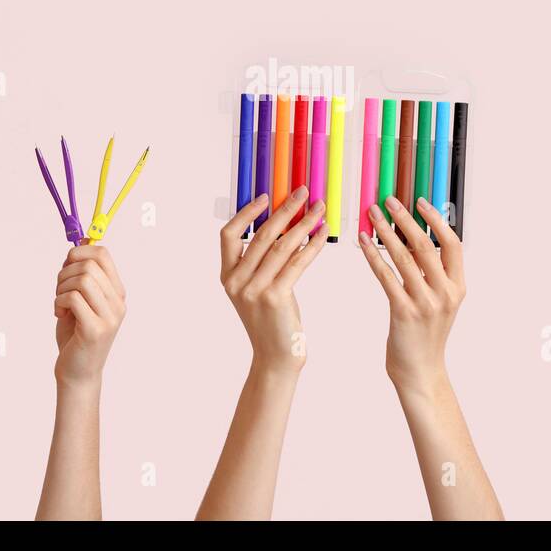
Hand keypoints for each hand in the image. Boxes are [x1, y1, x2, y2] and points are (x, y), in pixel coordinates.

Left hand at [53, 245, 126, 387]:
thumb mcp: (79, 301)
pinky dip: (59, 303)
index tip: (66, 265)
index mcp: (116, 293)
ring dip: (61, 289)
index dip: (80, 251)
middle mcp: (117, 303)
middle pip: (89, 264)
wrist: (78, 373)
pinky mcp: (96, 330)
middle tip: (59, 291)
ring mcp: (109, 317)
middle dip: (65, 273)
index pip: (103, 254)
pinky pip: (73, 299)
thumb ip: (80, 275)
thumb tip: (78, 245)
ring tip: (59, 304)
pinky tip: (60, 315)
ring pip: (82, 279)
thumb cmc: (76, 335)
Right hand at [219, 186, 326, 373]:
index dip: (246, 213)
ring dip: (304, 223)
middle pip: (261, 235)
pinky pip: (297, 262)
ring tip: (319, 209)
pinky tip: (323, 234)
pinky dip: (312, 245)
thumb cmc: (271, 321)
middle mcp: (237, 282)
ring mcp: (254, 290)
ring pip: (282, 246)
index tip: (265, 197)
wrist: (277, 357)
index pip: (228, 235)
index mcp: (227, 276)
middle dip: (285, 210)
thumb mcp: (257, 289)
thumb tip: (284, 227)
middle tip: (302, 193)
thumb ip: (262, 263)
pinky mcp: (275, 297)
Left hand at [359, 196, 464, 392]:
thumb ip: (433, 275)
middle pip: (425, 246)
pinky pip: (386, 276)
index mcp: (458, 288)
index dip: (437, 220)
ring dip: (386, 232)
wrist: (421, 371)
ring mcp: (425, 303)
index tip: (420, 202)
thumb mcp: (440, 303)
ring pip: (404, 257)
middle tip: (389, 201)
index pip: (452, 244)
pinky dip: (373, 255)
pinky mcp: (403, 312)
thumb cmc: (426, 335)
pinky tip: (363, 242)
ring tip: (373, 216)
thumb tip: (419, 241)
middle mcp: (445, 293)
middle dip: (405, 219)